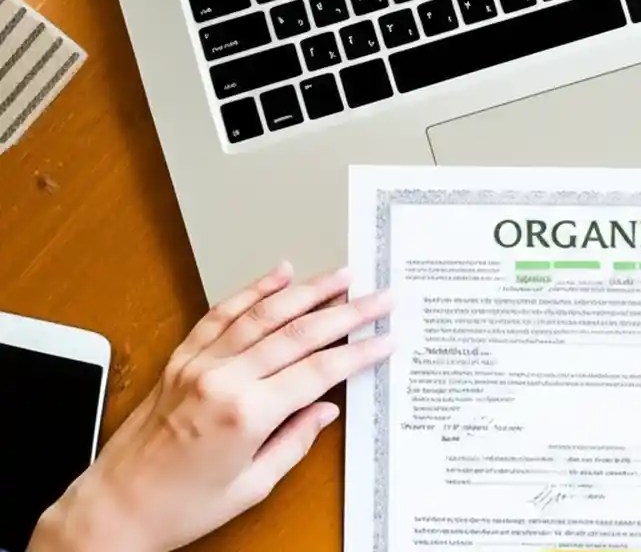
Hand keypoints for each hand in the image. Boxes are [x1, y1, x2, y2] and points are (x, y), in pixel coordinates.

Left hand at [29, 263, 392, 551]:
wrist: (114, 507)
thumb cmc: (179, 507)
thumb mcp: (252, 486)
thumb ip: (294, 441)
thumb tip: (325, 410)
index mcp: (246, 414)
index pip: (320, 371)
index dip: (359, 353)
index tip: (385, 340)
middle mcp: (222, 380)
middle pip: (299, 333)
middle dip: (347, 312)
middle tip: (379, 297)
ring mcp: (199, 364)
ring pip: (263, 314)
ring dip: (307, 291)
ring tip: (340, 277)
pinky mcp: (181, 359)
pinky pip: (221, 314)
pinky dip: (253, 291)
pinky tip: (279, 274)